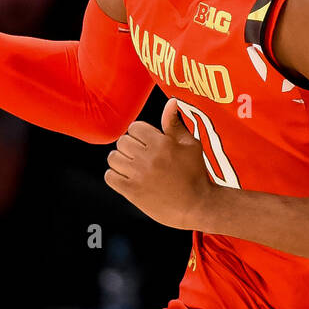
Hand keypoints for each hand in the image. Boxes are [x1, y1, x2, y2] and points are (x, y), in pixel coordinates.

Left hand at [104, 98, 214, 229]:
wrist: (198, 206)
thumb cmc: (196, 174)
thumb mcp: (191, 146)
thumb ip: (175, 124)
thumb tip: (171, 102)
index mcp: (162, 143)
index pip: (134, 128)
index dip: (139, 135)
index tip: (146, 145)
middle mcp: (148, 157)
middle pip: (122, 142)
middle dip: (130, 149)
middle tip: (141, 159)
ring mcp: (139, 175)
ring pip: (114, 158)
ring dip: (121, 162)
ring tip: (133, 169)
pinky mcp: (133, 192)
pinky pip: (110, 176)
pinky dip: (115, 177)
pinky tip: (127, 180)